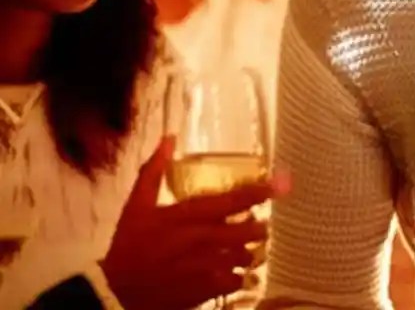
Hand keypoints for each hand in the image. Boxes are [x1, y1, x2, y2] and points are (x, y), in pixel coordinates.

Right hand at [100, 137, 281, 309]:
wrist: (116, 292)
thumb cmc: (128, 245)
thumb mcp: (136, 205)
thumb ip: (154, 171)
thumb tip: (169, 138)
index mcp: (187, 216)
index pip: (232, 201)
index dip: (260, 191)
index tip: (281, 183)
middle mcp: (202, 240)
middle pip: (249, 230)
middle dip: (257, 226)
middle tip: (253, 224)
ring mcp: (207, 267)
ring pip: (247, 255)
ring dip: (246, 250)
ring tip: (236, 248)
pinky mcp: (207, 289)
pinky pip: (238, 279)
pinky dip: (236, 274)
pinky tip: (225, 270)